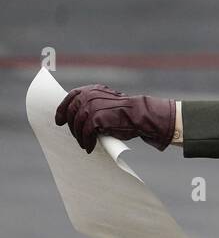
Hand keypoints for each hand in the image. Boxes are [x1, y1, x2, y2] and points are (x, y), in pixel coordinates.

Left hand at [55, 85, 175, 153]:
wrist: (140, 115)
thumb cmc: (127, 112)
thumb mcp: (107, 103)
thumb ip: (94, 104)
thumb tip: (78, 116)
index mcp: (92, 90)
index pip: (71, 97)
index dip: (62, 109)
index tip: (59, 120)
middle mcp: (89, 96)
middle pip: (71, 113)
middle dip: (71, 127)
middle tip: (76, 137)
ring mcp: (91, 106)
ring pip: (77, 125)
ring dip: (79, 137)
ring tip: (84, 144)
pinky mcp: (95, 118)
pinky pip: (85, 133)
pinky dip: (86, 142)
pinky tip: (89, 148)